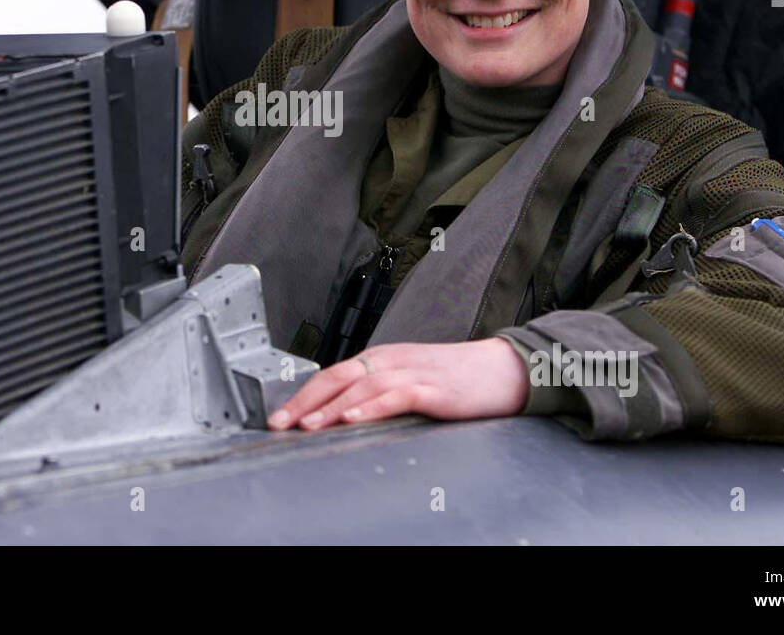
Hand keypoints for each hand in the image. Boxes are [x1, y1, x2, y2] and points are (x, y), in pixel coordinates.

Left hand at [267, 337, 528, 431]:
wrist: (504, 369)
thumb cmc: (457, 378)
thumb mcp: (409, 380)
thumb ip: (378, 392)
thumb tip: (342, 414)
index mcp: (382, 359)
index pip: (332, 375)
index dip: (302, 396)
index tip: (279, 417)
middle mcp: (391, 360)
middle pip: (338, 376)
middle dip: (305, 402)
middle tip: (280, 424)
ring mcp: (412, 372)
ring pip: (362, 385)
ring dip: (332, 407)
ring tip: (308, 425)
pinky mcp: (434, 388)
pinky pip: (396, 395)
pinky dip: (372, 406)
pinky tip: (354, 418)